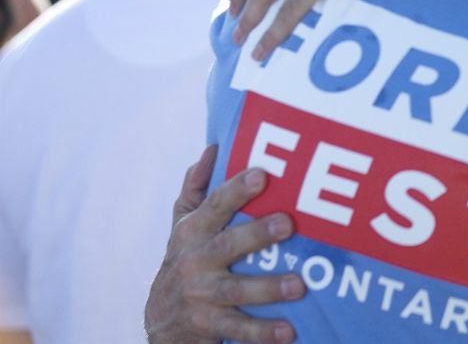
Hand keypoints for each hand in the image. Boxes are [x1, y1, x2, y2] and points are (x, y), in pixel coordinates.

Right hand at [145, 145, 304, 343]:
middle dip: (259, 234)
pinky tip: (288, 332)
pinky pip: (238, 329)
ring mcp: (200, 296)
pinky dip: (263, 332)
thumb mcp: (184, 225)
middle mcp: (194, 261)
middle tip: (289, 224)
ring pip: (236, 289)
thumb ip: (197, 188)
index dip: (237, 189)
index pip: (215, 205)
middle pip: (228, 245)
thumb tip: (213, 147)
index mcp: (192, 231)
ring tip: (300, 284)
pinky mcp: (208, 326)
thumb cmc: (185, 260)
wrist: (161, 322)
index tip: (262, 175)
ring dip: (269, 287)